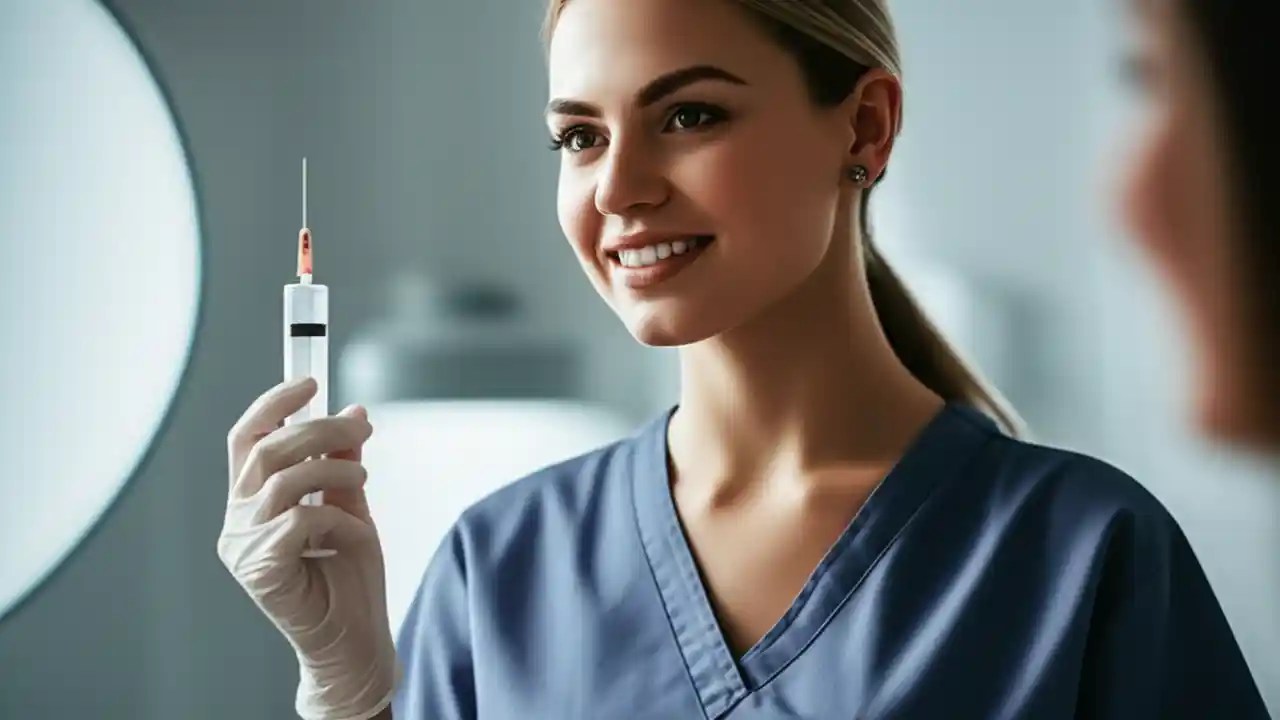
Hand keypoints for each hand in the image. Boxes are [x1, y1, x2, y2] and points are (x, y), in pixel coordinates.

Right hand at [217, 377, 397, 719]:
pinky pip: (300, 519)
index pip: (247, 438)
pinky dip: (336, 517)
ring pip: (283, 478)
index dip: (273, 404)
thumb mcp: (351, 504)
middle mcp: (237, 520)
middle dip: (319, 428)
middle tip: (361, 426)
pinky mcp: (259, 569)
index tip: (309, 382)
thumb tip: (353, 412)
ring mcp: (242, 546)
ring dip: (334, 469)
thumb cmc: (348, 579)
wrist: (354, 639)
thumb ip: (343, 463)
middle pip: (266, 449)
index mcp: (251, 501)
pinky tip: (352, 533)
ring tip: (363, 477)